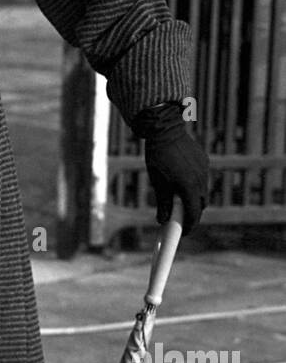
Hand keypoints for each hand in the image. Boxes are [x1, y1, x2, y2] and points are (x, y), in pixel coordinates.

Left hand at [131, 101, 208, 234]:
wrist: (165, 129)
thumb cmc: (157, 156)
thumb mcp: (157, 181)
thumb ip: (163, 202)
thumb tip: (162, 220)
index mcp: (188, 187)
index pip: (193, 214)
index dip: (189, 226)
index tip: (184, 233)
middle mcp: (200, 179)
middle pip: (201, 204)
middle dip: (192, 213)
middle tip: (181, 218)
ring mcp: (204, 170)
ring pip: (203, 191)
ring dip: (194, 198)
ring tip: (180, 199)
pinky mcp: (204, 161)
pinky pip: (202, 178)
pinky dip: (195, 185)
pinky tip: (183, 180)